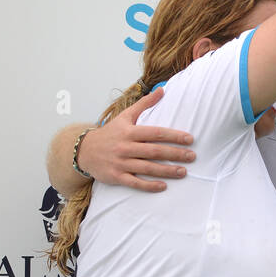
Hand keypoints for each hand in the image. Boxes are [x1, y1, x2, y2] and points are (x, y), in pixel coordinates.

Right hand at [76, 88, 194, 191]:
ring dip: (166, 171)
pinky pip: (134, 182)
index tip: (190, 139)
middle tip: (192, 156)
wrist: (84, 150)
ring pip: (147, 168)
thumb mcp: (125, 116)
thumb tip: (163, 90)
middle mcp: (125, 147)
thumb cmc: (110, 133)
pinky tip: (163, 186)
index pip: (155, 133)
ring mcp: (120, 163)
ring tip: (183, 172)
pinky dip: (149, 185)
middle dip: (175, 154)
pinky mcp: (116, 176)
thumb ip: (145, 104)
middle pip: (154, 151)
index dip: (173, 136)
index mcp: (129, 131)